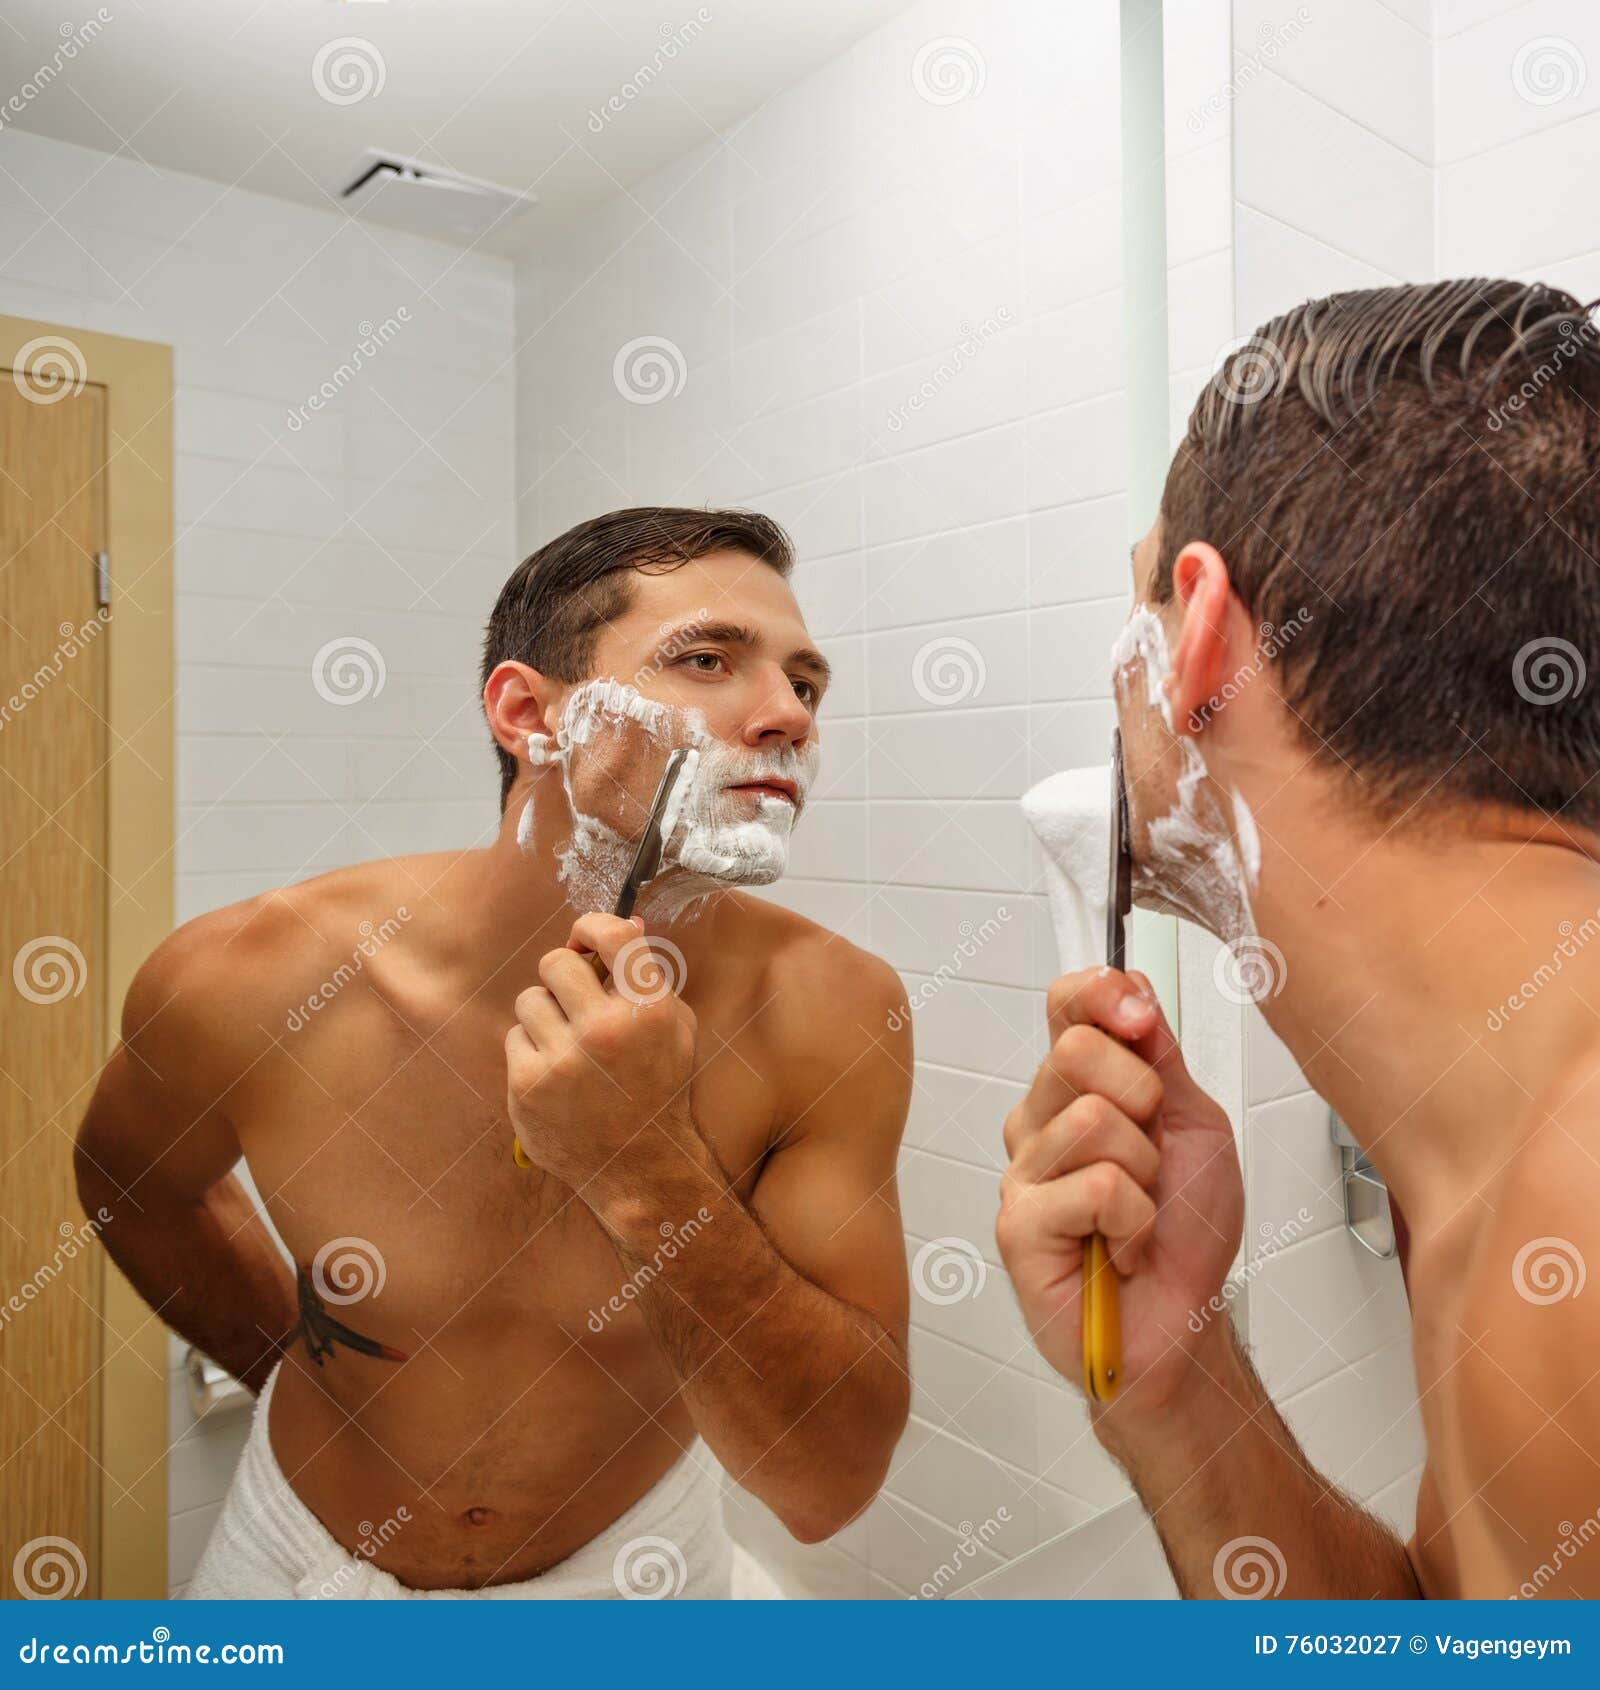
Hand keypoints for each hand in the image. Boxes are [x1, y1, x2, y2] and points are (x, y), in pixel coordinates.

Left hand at [505, 913, 700, 1207]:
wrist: (639, 1166)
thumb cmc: (658, 1089)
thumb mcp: (674, 1028)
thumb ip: (648, 975)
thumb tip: (630, 921)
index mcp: (649, 1011)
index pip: (613, 935)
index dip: (591, 925)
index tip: (584, 938)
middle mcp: (605, 1031)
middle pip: (556, 961)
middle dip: (562, 975)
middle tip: (573, 998)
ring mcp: (563, 1060)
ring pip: (530, 1000)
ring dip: (544, 1015)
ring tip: (566, 1044)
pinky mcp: (528, 1085)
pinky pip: (515, 1038)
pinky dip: (531, 1051)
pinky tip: (555, 1075)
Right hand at [996, 967, 1242, 1423]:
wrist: (1184, 1323)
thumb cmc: (1187, 1232)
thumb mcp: (1196, 1124)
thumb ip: (1161, 1055)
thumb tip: (1132, 980)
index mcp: (1079, 1087)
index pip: (1065, 1007)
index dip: (1099, 995)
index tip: (1140, 1018)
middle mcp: (1040, 1120)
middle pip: (1078, 1051)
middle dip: (1145, 1102)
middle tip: (1154, 1161)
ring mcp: (1022, 1171)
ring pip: (1091, 1119)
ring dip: (1145, 1176)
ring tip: (1138, 1215)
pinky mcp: (1017, 1223)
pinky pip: (1095, 1187)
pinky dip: (1133, 1222)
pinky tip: (1121, 1248)